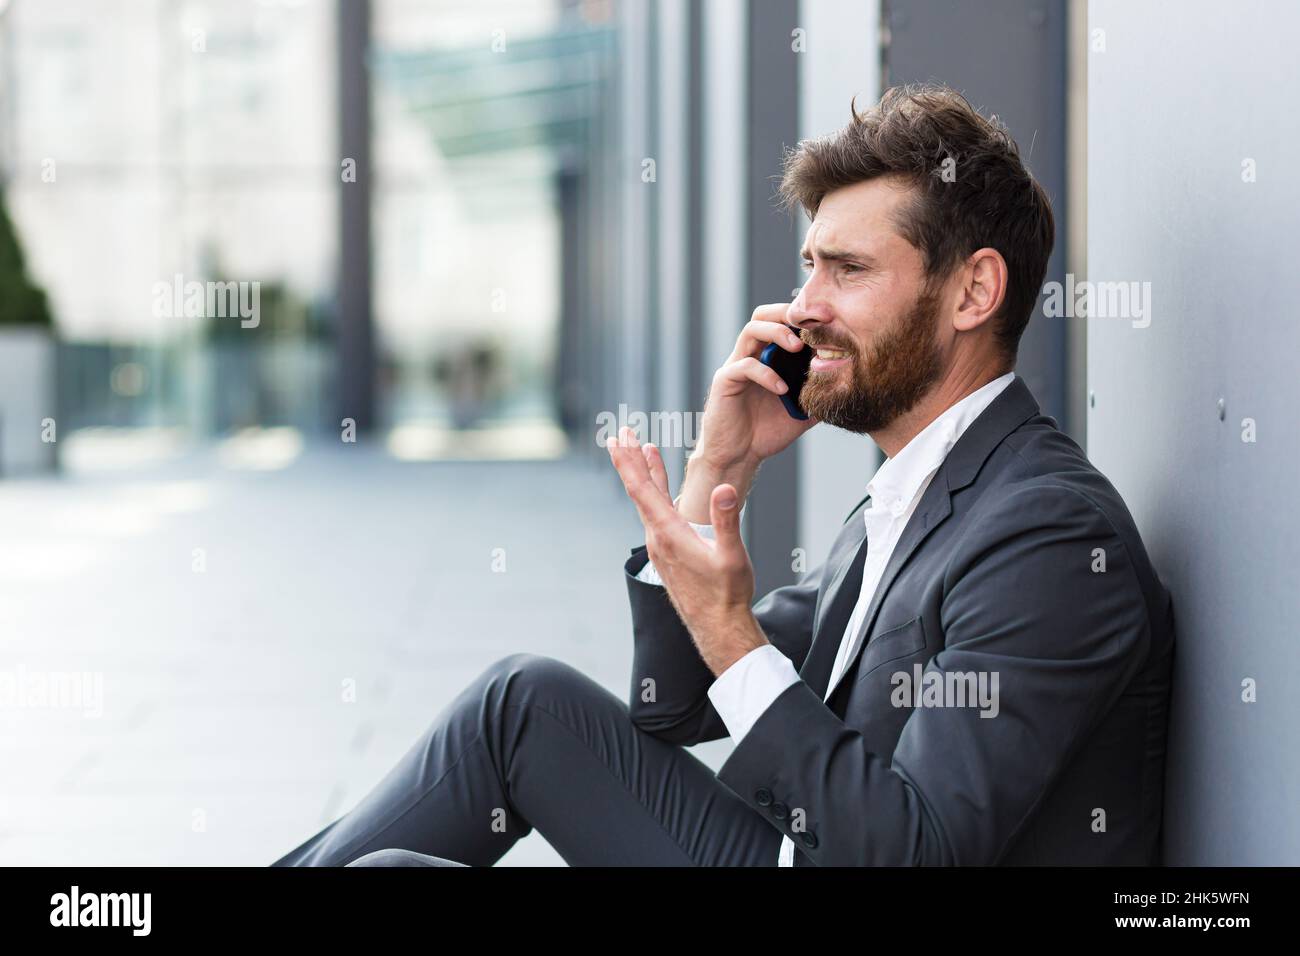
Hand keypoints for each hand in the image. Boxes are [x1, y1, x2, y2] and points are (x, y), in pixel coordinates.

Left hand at [607, 427, 768, 675]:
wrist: (719, 628)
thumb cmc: (727, 595)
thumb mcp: (731, 556)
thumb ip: (726, 521)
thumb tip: (723, 489)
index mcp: (669, 535)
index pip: (643, 490)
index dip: (629, 462)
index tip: (620, 439)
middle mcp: (658, 539)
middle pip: (639, 492)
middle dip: (630, 460)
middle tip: (619, 433)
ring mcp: (661, 548)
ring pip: (648, 503)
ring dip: (644, 475)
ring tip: (642, 451)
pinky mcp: (668, 554)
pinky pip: (656, 515)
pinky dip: (656, 494)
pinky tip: (662, 490)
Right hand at [677, 304, 818, 522]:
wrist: (739, 456)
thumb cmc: (766, 431)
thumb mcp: (802, 409)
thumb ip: (820, 393)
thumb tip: (850, 383)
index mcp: (767, 357)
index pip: (781, 322)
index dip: (802, 316)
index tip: (829, 318)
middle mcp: (750, 355)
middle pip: (762, 315)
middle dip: (787, 313)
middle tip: (813, 323)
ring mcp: (735, 366)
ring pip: (750, 331)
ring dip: (776, 333)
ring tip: (797, 347)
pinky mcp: (725, 382)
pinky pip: (744, 367)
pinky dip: (766, 374)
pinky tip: (782, 388)